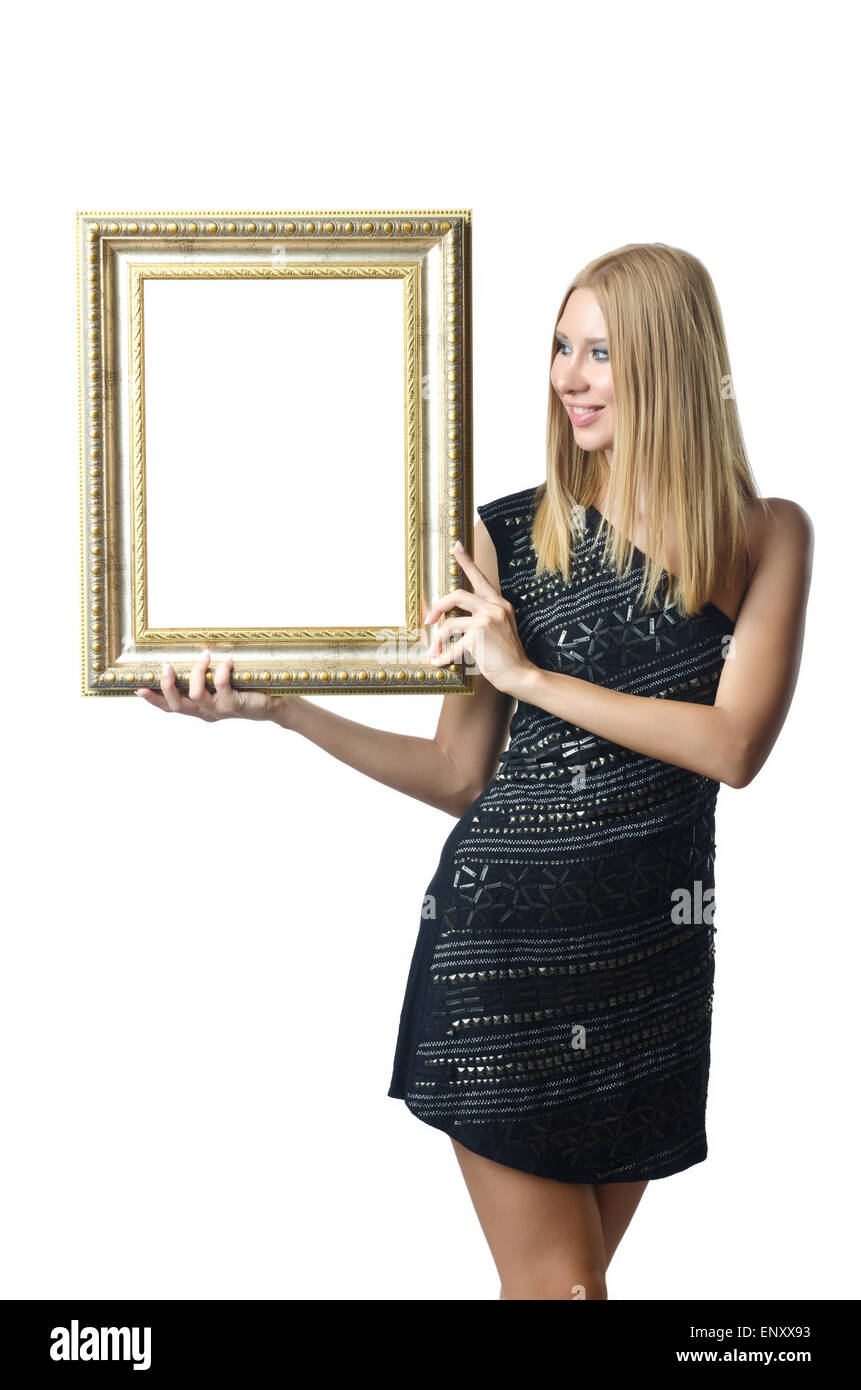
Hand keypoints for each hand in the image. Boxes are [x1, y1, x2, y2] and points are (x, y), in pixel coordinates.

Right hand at [135, 650, 277, 721]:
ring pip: (196, 694)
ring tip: (205, 656)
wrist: (274, 704)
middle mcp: (205, 712)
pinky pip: (221, 685)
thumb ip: (205, 676)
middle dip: (167, 685)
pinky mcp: (234, 704)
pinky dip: (222, 670)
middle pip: (176, 705)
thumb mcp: (220, 685)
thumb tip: (192, 653)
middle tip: (166, 666)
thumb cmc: (246, 690)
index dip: (153, 700)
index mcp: (198, 709)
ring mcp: (219, 709)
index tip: (138, 688)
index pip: (170, 707)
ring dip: (197, 672)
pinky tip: (228, 661)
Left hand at [425, 541, 536, 696]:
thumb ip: (481, 620)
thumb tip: (452, 622)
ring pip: (450, 624)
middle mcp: (495, 607)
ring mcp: (488, 620)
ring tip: (436, 653)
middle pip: (457, 596)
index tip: (456, 546)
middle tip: (429, 621)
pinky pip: (452, 645)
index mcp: (500, 604)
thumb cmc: (507, 657)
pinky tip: (441, 663)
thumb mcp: (498, 631)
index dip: (467, 562)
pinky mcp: (480, 636)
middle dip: (438, 607)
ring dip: (438, 640)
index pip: (481, 578)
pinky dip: (443, 656)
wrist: (521, 675)